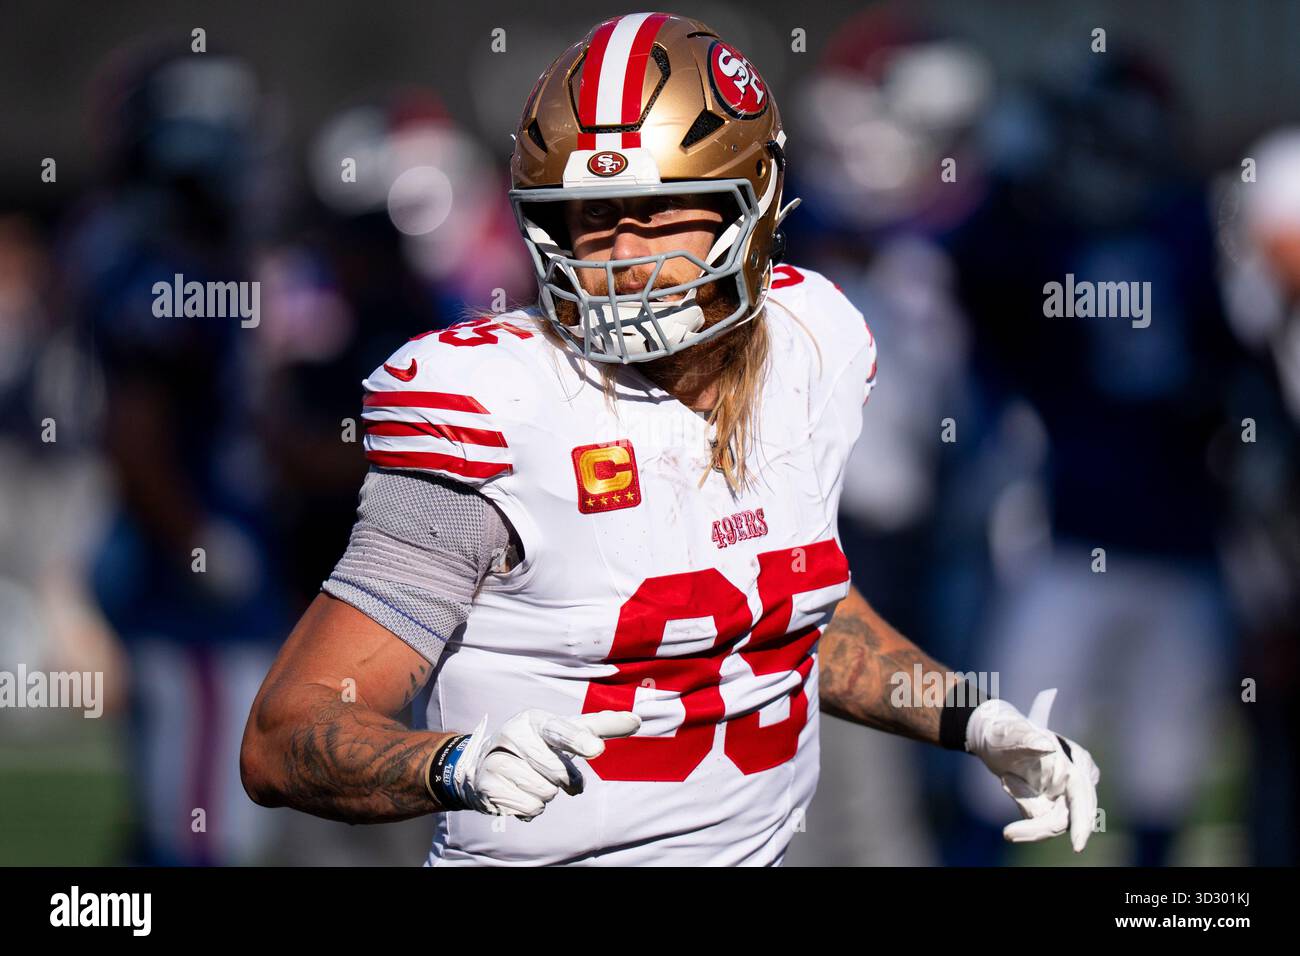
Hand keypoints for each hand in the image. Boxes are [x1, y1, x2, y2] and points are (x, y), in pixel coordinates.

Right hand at [450, 709, 640, 819]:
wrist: (486, 765)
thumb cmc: (538, 746)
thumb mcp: (566, 732)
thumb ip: (600, 727)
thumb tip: (637, 719)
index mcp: (535, 719)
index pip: (560, 729)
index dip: (578, 739)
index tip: (596, 749)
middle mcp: (513, 735)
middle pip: (557, 772)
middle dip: (565, 780)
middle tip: (558, 775)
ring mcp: (496, 760)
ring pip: (544, 792)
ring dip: (547, 793)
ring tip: (534, 780)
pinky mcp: (487, 786)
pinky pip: (528, 808)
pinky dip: (531, 807)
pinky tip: (520, 793)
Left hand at [966, 689, 1100, 851]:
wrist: (992, 739)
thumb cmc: (1004, 733)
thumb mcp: (1011, 734)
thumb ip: (1028, 740)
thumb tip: (1046, 745)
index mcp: (1075, 761)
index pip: (1082, 797)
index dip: (1082, 823)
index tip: (1077, 847)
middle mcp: (1077, 779)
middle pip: (1065, 817)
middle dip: (1037, 826)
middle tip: (1009, 833)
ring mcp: (1066, 793)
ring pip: (1050, 820)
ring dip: (1025, 804)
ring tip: (1007, 778)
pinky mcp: (1054, 803)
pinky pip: (1040, 817)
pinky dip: (1024, 803)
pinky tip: (1011, 781)